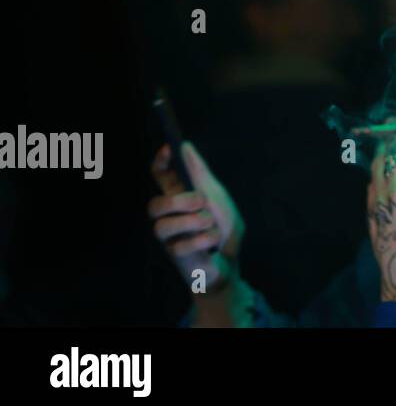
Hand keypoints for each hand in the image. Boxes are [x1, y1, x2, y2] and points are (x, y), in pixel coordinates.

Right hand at [148, 142, 244, 295]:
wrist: (232, 259)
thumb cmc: (223, 226)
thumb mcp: (217, 196)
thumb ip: (200, 174)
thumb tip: (185, 146)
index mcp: (179, 197)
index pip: (160, 177)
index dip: (160, 162)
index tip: (169, 148)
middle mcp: (169, 216)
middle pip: (154, 205)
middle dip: (176, 201)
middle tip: (200, 201)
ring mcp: (170, 238)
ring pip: (161, 227)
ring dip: (192, 222)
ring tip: (210, 222)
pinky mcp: (176, 256)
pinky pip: (181, 247)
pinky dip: (204, 240)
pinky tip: (213, 241)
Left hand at [368, 107, 395, 303]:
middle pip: (390, 152)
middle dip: (391, 136)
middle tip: (391, 126)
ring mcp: (379, 198)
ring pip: (377, 167)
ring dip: (382, 153)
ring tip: (386, 147)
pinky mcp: (370, 212)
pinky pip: (371, 185)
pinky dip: (377, 175)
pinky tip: (382, 177)